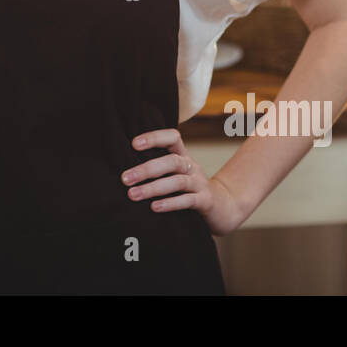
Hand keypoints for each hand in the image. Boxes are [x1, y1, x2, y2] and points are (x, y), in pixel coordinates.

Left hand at [121, 128, 246, 236]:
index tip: (134, 144)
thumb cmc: (189, 190)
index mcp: (183, 157)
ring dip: (153, 187)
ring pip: (177, 181)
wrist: (223, 208)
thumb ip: (157, 169)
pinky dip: (170, 203)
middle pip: (171, 161)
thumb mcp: (175, 175)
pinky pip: (188, 201)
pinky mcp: (205, 201)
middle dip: (146, 169)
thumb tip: (124, 171)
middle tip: (125, 178)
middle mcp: (191, 167)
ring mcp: (200, 184)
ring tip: (134, 194)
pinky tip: (154, 207)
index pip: (172, 137)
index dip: (154, 137)